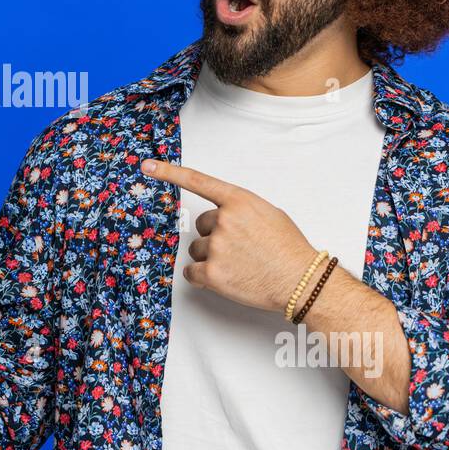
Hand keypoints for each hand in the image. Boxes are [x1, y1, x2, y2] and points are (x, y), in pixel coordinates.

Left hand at [140, 158, 320, 314]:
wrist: (301, 281)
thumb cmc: (288, 249)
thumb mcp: (268, 214)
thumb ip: (240, 210)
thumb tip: (223, 216)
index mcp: (239, 201)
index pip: (198, 181)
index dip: (169, 173)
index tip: (147, 167)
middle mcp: (224, 220)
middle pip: (201, 226)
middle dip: (215, 236)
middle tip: (241, 249)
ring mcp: (217, 246)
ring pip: (197, 249)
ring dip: (212, 258)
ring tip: (239, 265)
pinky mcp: (212, 273)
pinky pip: (192, 272)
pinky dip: (203, 278)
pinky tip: (226, 279)